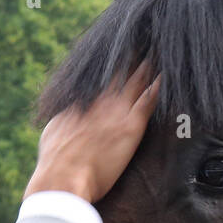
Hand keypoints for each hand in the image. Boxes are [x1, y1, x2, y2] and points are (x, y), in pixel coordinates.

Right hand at [24, 63, 160, 202]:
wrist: (62, 180)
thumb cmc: (54, 161)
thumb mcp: (53, 131)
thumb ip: (64, 117)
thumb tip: (67, 113)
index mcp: (81, 100)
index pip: (102, 75)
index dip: (115, 62)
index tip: (124, 52)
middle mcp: (100, 100)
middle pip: (122, 70)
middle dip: (135, 56)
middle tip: (147, 42)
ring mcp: (116, 111)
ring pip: (138, 80)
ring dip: (149, 66)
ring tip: (160, 51)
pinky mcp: (131, 127)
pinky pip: (149, 100)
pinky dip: (159, 86)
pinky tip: (168, 75)